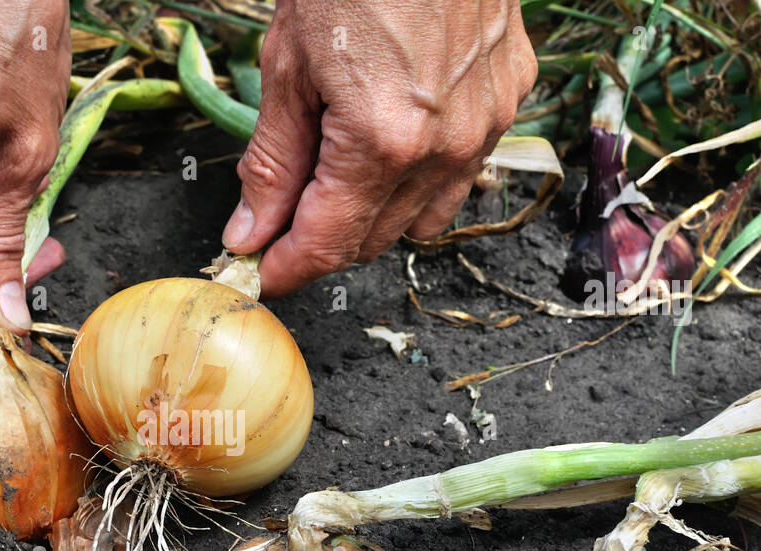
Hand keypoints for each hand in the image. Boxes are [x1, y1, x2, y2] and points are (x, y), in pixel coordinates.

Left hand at [222, 0, 536, 297]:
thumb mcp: (289, 67)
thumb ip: (272, 163)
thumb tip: (251, 232)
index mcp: (382, 141)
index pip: (330, 243)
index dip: (289, 267)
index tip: (263, 274)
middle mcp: (444, 146)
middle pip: (375, 240)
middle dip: (324, 241)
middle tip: (282, 220)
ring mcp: (485, 123)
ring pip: (425, 217)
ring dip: (376, 215)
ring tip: (336, 174)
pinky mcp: (509, 96)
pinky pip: (461, 169)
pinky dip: (421, 173)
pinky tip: (390, 136)